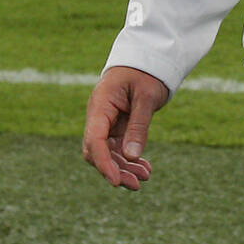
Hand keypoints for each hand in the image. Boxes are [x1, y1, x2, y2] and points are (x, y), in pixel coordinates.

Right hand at [82, 66, 169, 190]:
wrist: (148, 59)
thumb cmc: (146, 72)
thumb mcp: (146, 97)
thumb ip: (138, 125)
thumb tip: (131, 156)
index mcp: (101, 105)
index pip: (95, 140)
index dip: (103, 163)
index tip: (114, 181)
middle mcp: (99, 116)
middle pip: (98, 151)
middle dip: (114, 170)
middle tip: (136, 184)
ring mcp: (106, 122)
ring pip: (109, 153)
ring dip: (124, 168)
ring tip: (145, 178)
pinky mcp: (116, 126)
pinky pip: (118, 148)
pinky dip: (130, 159)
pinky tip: (145, 169)